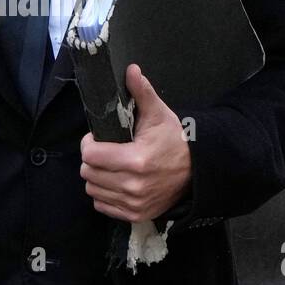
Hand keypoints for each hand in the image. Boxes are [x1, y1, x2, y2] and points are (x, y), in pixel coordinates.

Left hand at [80, 63, 191, 221]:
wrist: (197, 171)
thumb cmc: (174, 140)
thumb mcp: (159, 114)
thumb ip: (142, 92)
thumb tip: (131, 69)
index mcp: (136, 160)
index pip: (90, 155)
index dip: (89, 144)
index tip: (97, 138)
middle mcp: (133, 186)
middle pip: (88, 173)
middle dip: (92, 160)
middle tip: (104, 151)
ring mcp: (134, 203)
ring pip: (92, 190)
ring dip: (97, 177)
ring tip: (110, 166)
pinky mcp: (135, 215)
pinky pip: (102, 205)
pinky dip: (104, 194)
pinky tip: (116, 182)